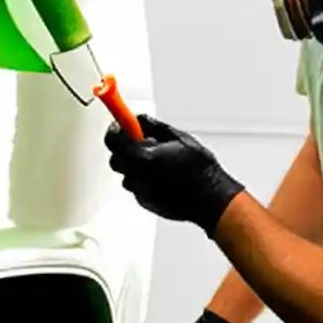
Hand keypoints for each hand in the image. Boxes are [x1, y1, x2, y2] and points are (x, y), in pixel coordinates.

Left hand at [104, 114, 244, 235]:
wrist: (209, 199)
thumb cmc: (199, 170)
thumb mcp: (180, 138)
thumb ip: (155, 127)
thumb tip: (141, 119)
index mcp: (143, 157)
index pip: (113, 140)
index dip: (115, 130)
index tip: (120, 124)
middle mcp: (137, 175)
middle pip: (115, 159)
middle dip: (125, 149)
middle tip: (141, 143)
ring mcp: (140, 190)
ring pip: (126, 174)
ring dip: (135, 165)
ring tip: (158, 162)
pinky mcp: (145, 202)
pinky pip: (137, 186)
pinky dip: (144, 179)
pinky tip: (163, 177)